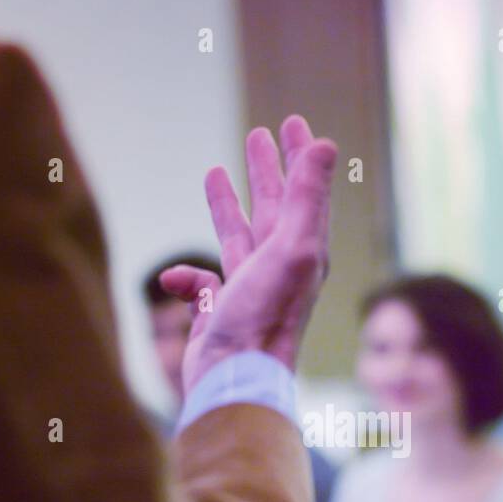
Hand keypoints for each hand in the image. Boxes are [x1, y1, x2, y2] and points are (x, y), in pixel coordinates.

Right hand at [158, 115, 337, 393]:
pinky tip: (175, 277)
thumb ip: (307, 197)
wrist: (236, 379)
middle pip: (274, 209)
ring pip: (239, 238)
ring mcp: (250, 291)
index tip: (291, 123)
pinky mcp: (221, 314)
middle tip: (259, 135)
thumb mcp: (292, 248)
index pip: (304, 192)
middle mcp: (281, 270)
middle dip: (267, 171)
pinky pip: (203, 284)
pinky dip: (188, 276)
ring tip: (216, 172)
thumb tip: (326, 144)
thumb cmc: (265, 316)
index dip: (299, 156)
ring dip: (229, 206)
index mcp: (304, 252)